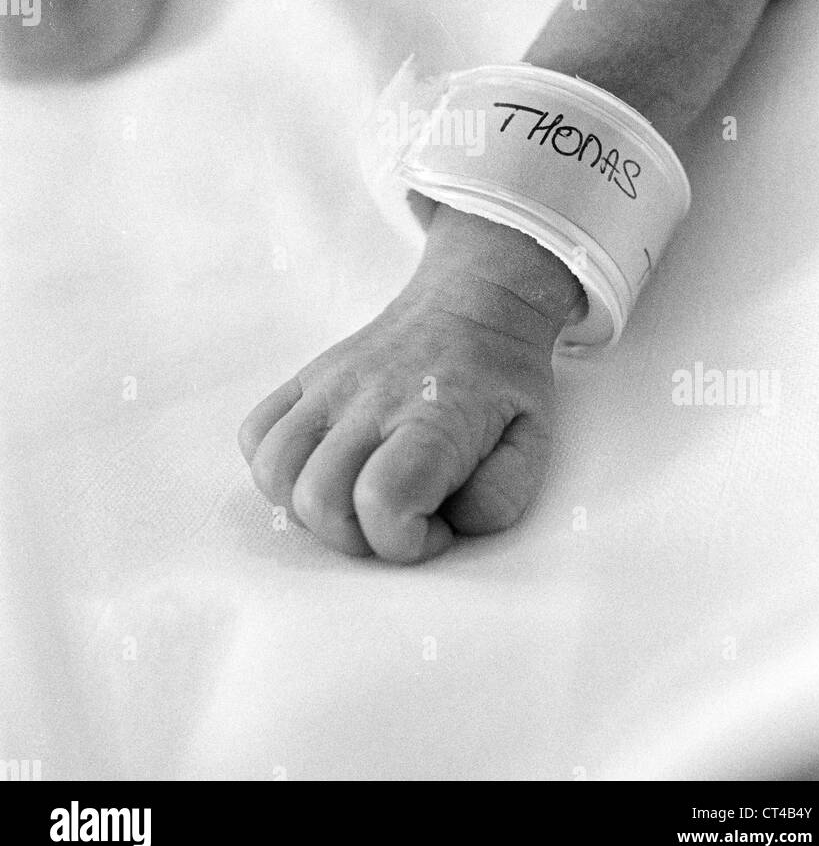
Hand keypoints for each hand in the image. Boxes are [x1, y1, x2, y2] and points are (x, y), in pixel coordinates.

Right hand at [238, 212, 571, 562]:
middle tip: (395, 520)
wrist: (474, 300)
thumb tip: (447, 525)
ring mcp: (330, 386)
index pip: (383, 501)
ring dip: (308, 507)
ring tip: (355, 497)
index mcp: (433, 419)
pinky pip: (255, 432)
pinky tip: (322, 467)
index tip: (435, 531)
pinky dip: (277, 466)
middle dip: (354, 537)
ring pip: (274, 470)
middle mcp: (370, 401)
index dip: (403, 544)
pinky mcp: (306, 377)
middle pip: (317, 498)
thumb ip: (500, 499)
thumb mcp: (535, 441)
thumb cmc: (504, 379)